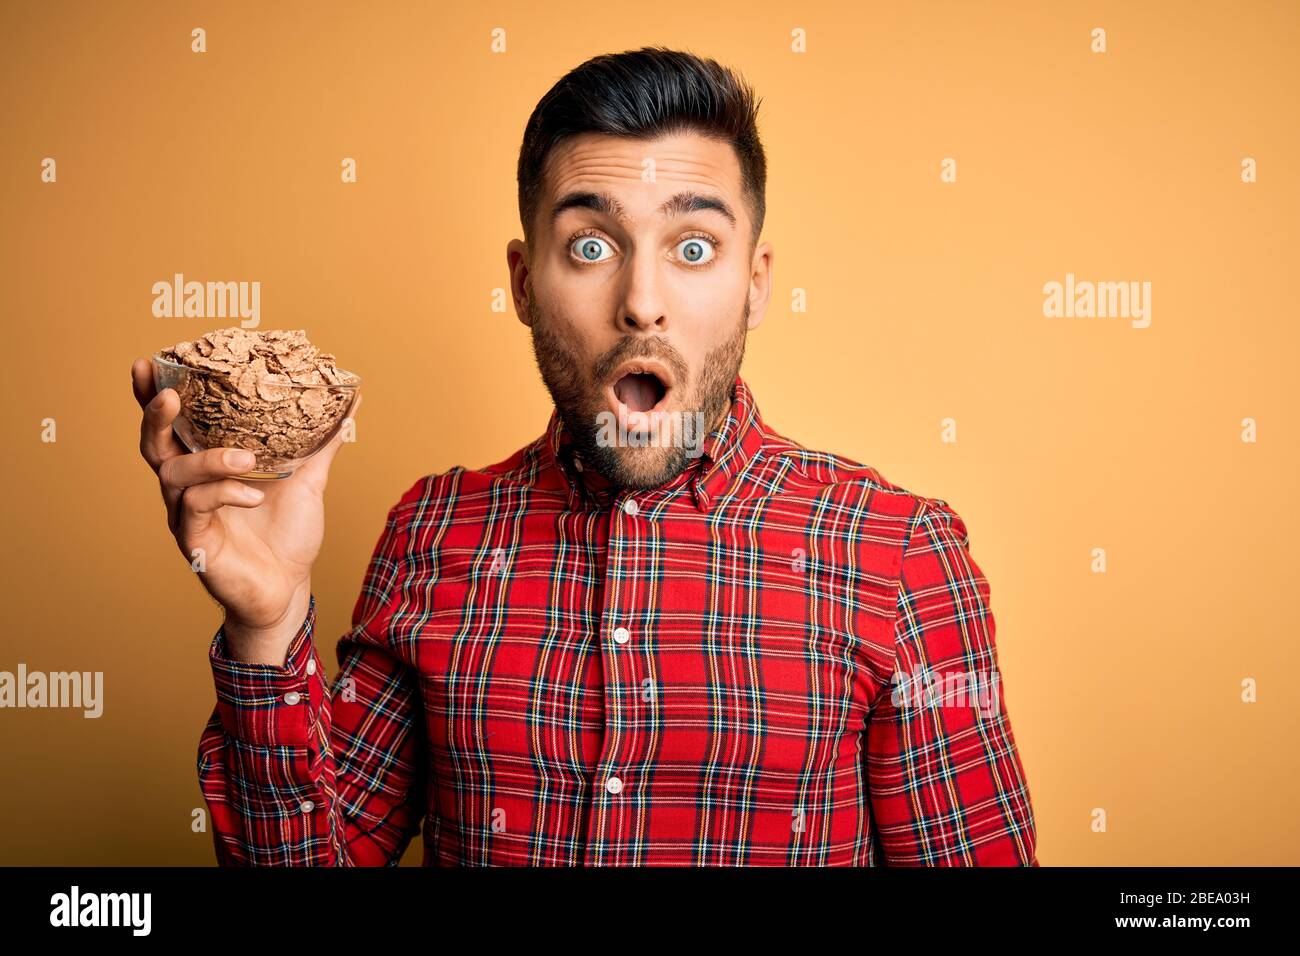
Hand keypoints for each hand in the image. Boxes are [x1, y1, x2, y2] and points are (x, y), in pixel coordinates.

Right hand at [131, 357, 357, 661]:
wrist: (290, 587)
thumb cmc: (289, 535)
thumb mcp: (308, 478)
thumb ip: (322, 440)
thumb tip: (351, 399)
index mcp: (206, 466)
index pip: (172, 425)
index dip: (154, 395)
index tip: (150, 362)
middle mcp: (188, 487)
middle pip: (154, 444)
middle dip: (155, 415)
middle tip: (170, 395)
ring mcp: (186, 514)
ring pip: (174, 474)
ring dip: (210, 459)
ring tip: (247, 459)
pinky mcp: (194, 541)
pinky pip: (196, 507)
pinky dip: (225, 493)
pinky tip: (254, 496)